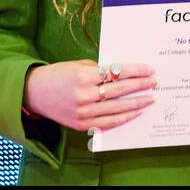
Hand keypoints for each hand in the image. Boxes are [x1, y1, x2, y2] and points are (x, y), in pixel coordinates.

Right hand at [23, 60, 155, 131]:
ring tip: (150, 99)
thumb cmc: (59, 75)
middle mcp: (84, 95)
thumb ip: (100, 70)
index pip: (118, 72)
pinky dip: (124, 118)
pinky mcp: (81, 124)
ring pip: (117, 108)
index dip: (137, 71)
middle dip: (141, 86)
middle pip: (120, 90)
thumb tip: (125, 73)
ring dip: (137, 103)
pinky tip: (136, 113)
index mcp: (84, 76)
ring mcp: (83, 112)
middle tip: (155, 83)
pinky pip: (107, 123)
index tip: (150, 69)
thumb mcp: (79, 65)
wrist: (34, 93)